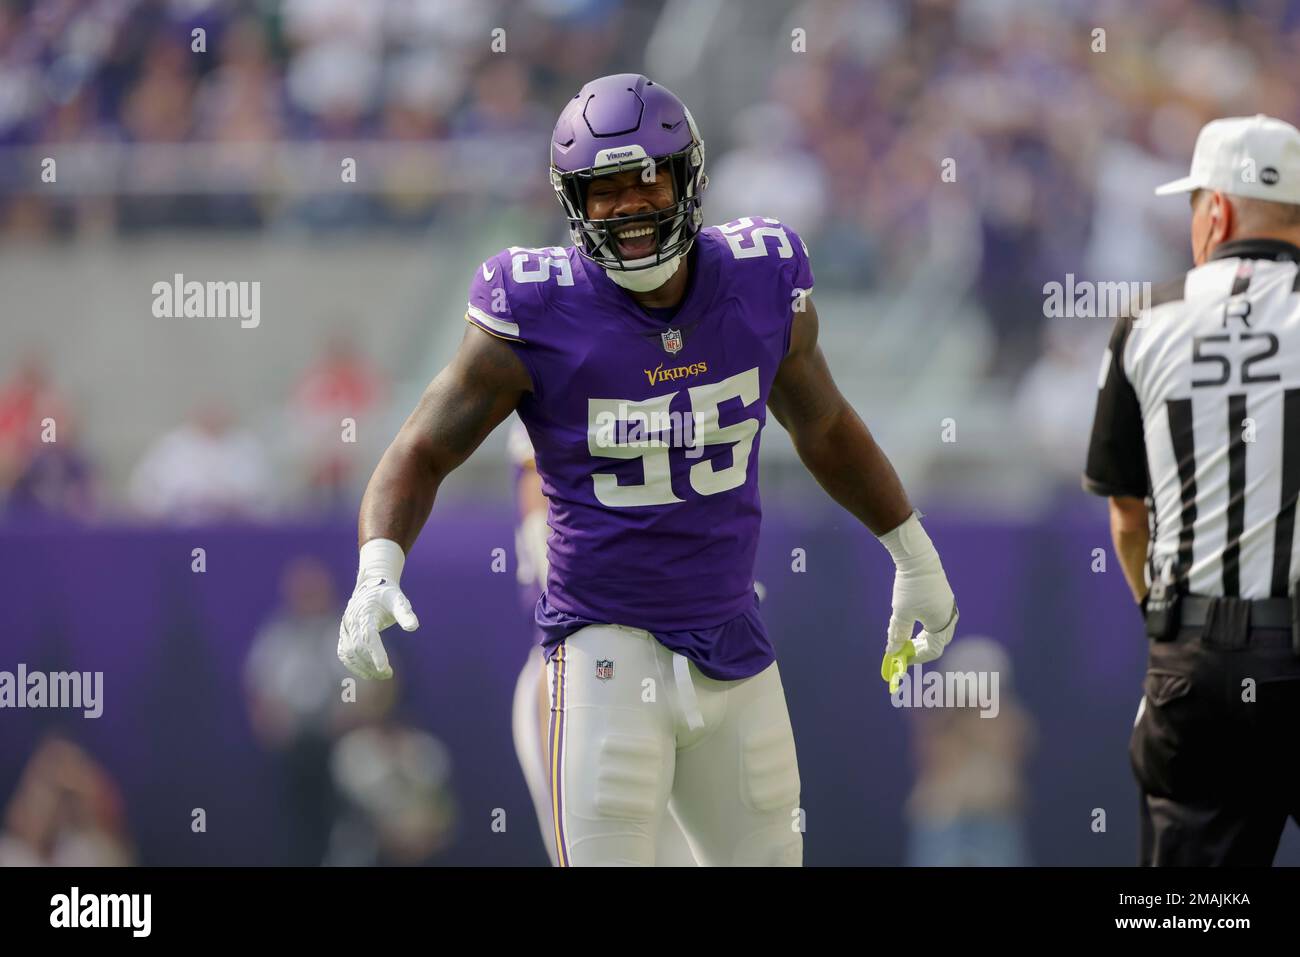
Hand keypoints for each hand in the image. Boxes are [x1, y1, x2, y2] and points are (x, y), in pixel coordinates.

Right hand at [338, 539, 419, 679]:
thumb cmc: (387, 595)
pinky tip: (367, 673)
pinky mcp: (343, 633)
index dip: (376, 653)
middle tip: (388, 674)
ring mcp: (345, 627)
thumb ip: (405, 613)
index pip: (369, 636)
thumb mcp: (399, 600)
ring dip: (363, 667)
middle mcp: (351, 620)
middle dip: (372, 663)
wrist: (370, 586)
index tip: (385, 668)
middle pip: (359, 647)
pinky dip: (353, 665)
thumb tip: (414, 627)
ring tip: (381, 676)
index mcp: (365, 612)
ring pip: (349, 652)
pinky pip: (343, 652)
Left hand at [877, 511, 957, 685]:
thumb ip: (898, 634)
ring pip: (939, 630)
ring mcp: (948, 606)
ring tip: (908, 637)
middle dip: (922, 649)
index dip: (917, 658)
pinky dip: (928, 626)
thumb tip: (893, 651)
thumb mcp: (901, 614)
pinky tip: (914, 621)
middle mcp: (949, 617)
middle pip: (938, 642)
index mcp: (941, 624)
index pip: (933, 651)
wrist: (918, 559)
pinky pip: (939, 618)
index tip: (903, 658)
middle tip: (905, 650)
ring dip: (925, 637)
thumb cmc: (910, 587)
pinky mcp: (944, 597)